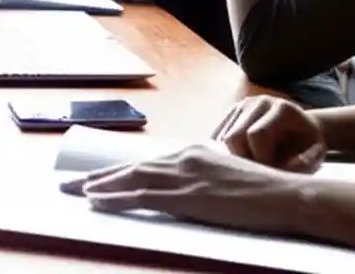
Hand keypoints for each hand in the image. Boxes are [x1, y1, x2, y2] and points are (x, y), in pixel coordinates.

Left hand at [76, 145, 306, 234]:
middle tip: (67, 183)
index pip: (146, 162)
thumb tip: (185, 192)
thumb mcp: (227, 180)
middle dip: (98, 176)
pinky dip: (116, 197)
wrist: (287, 195)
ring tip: (73, 191)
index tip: (94, 178)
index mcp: (193, 153)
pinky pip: (142, 196)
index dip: (118, 171)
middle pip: (132, 167)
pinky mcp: (187, 195)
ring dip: (99, 185)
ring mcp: (184, 176)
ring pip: (131, 178)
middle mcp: (184, 158)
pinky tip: (96, 201)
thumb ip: (202, 181)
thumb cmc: (265, 194)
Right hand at [211, 96, 326, 172]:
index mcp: (281, 108)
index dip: (260, 159)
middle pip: (234, 136)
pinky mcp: (230, 113)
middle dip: (244, 160)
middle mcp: (257, 102)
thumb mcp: (317, 153)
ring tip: (254, 163)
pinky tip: (243, 157)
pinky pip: (217, 136)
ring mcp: (241, 105)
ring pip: (222, 138)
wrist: (300, 126)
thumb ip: (305, 163)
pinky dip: (226, 152)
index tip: (271, 173)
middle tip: (259, 171)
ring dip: (235, 157)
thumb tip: (281, 172)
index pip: (256, 134)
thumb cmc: (307, 142)